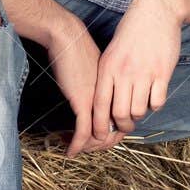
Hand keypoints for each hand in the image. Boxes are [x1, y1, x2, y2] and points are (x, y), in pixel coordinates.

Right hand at [46, 17, 124, 158]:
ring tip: (75, 150)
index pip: (121, 123)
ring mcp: (98, 101)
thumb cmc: (79, 51)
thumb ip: (100, 88)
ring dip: (87, 148)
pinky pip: (83, 131)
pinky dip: (77, 144)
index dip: (111, 137)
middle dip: (100, 146)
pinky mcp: (83, 101)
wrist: (68, 38)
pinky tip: (70, 151)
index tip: (97, 140)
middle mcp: (111, 99)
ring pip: (99, 136)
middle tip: (86, 149)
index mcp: (117, 93)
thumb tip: (97, 100)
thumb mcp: (96, 72)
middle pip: (113, 134)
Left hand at [90, 0, 183, 142]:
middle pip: (120, 113)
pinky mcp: (163, 72)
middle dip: (122, 126)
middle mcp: (124, 72)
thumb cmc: (131, 33)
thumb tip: (105, 105)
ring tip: (139, 110)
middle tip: (125, 126)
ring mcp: (144, 73)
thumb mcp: (111, 52)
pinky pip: (158, 101)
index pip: (99, 104)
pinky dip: (155, 105)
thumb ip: (108, 77)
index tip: (101, 135)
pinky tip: (153, 97)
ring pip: (139, 110)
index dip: (99, 125)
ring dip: (139, 116)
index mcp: (108, 68)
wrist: (155, 11)